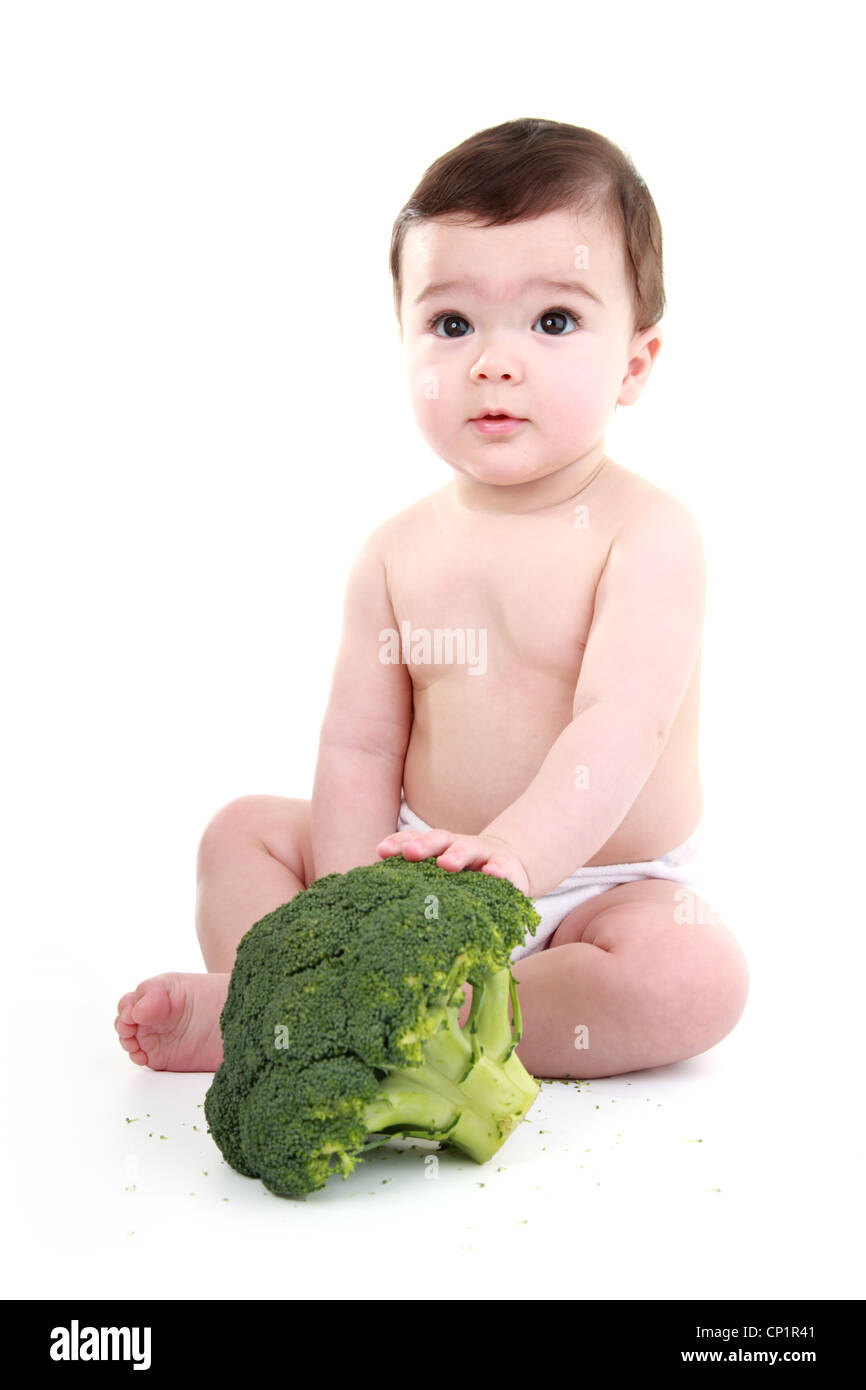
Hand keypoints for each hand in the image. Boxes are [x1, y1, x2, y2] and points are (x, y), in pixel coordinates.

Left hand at [376, 826, 530, 896]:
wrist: (506, 867)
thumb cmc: (464, 877)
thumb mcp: (440, 877)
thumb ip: (417, 883)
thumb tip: (382, 906)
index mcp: (438, 849)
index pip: (415, 840)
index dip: (398, 843)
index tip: (382, 851)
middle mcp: (458, 846)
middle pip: (439, 840)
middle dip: (423, 845)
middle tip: (410, 853)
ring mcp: (483, 855)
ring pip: (468, 849)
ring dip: (456, 853)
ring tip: (446, 863)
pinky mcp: (507, 869)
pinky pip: (503, 868)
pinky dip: (498, 870)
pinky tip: (492, 874)